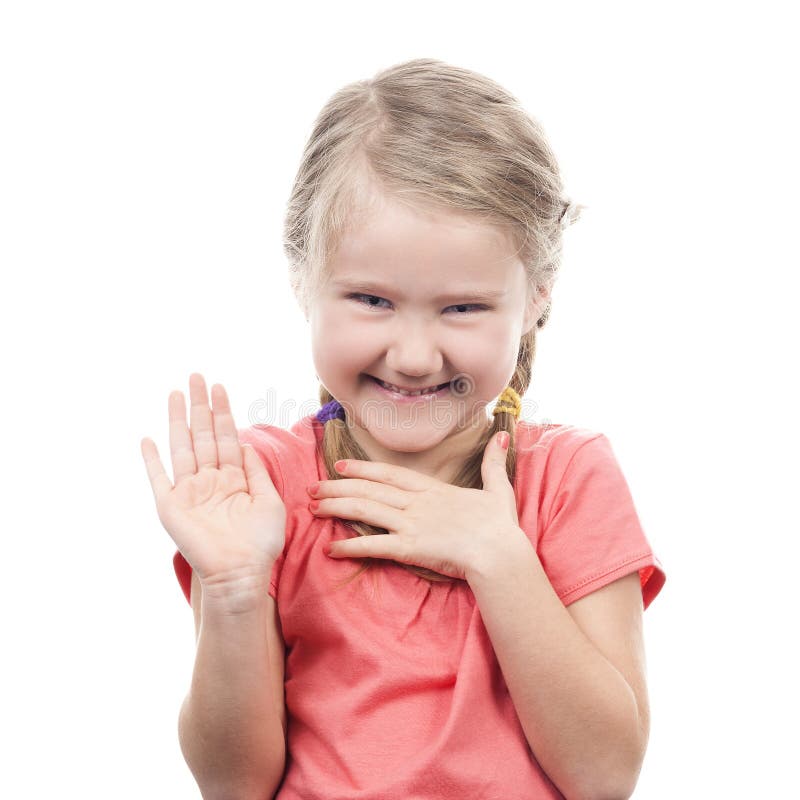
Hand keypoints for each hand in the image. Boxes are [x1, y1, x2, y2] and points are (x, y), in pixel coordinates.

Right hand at [140, 373, 285, 587]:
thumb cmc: (260, 544)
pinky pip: (159, 479)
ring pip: (182, 447)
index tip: (219, 387)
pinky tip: (147, 439)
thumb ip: (256, 472)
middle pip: (202, 435)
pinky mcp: (171, 508)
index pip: (225, 437)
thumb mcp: (269, 501)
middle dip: (200, 406)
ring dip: (178, 420)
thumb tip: (246, 444)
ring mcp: (189, 492)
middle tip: (196, 377)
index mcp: (233, 479)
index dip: (222, 412)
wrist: (242, 574)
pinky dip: (152, 460)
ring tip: (176, 393)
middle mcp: (209, 481)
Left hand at [308, 431, 524, 581]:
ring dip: (336, 507)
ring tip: (313, 508)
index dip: (362, 469)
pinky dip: (349, 546)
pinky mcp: (409, 548)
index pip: (389, 474)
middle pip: (369, 489)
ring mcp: (411, 524)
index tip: (340, 466)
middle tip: (312, 487)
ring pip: (365, 510)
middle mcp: (416, 503)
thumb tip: (502, 435)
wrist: (501, 554)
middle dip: (337, 487)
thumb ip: (493, 463)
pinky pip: (373, 546)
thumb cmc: (500, 526)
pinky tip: (330, 548)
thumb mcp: (498, 489)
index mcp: (433, 489)